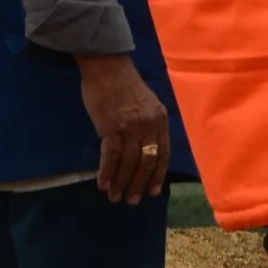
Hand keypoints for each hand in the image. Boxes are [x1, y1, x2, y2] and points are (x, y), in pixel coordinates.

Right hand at [76, 52, 170, 203]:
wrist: (106, 66)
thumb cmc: (124, 84)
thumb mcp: (147, 103)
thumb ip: (148, 124)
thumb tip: (143, 149)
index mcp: (160, 120)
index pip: (163, 154)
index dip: (157, 175)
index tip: (153, 191)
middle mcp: (149, 125)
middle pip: (146, 162)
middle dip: (139, 184)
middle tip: (132, 201)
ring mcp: (130, 127)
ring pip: (129, 163)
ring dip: (122, 183)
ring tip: (116, 197)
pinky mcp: (110, 128)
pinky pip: (111, 157)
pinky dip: (107, 173)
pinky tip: (104, 184)